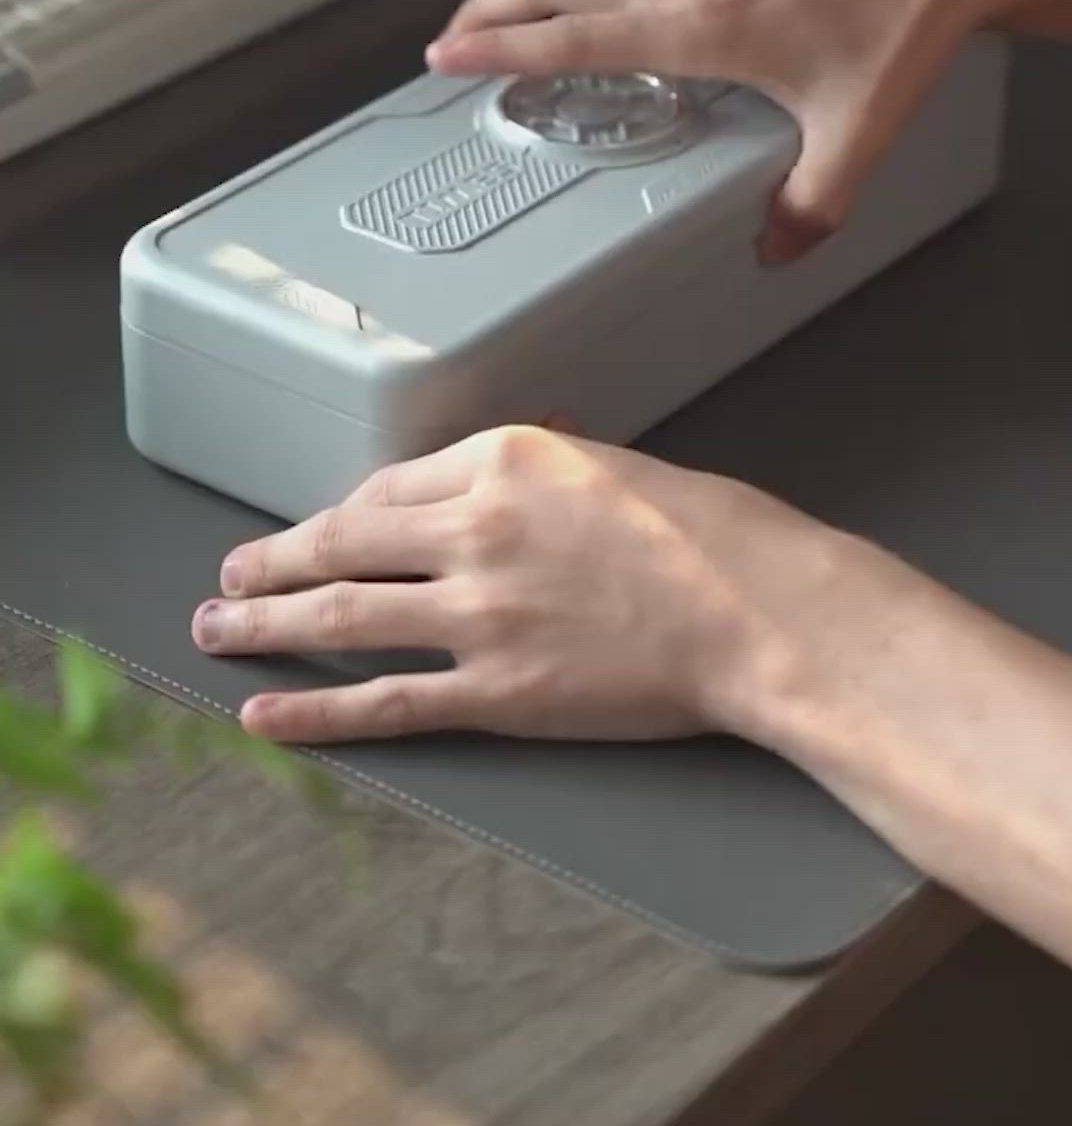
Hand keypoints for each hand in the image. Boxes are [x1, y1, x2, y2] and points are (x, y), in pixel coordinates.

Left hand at [191, 427, 833, 745]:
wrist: (756, 609)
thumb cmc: (706, 531)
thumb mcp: (610, 465)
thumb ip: (534, 476)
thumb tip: (489, 490)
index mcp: (503, 457)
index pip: (390, 486)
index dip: (342, 513)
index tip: (320, 530)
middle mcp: (473, 526)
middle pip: (343, 540)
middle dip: (273, 558)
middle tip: (229, 569)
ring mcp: (476, 611)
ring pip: (341, 614)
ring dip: (265, 621)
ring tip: (216, 627)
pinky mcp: (495, 689)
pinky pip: (385, 700)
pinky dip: (315, 711)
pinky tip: (264, 714)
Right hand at [427, 0, 1004, 258]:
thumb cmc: (897, 28)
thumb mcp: (859, 132)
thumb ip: (812, 202)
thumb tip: (773, 254)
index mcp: (698, 27)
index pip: (574, 36)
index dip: (503, 48)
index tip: (447, 56)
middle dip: (491, 8)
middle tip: (447, 43)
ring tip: (497, 28)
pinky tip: (590, 22)